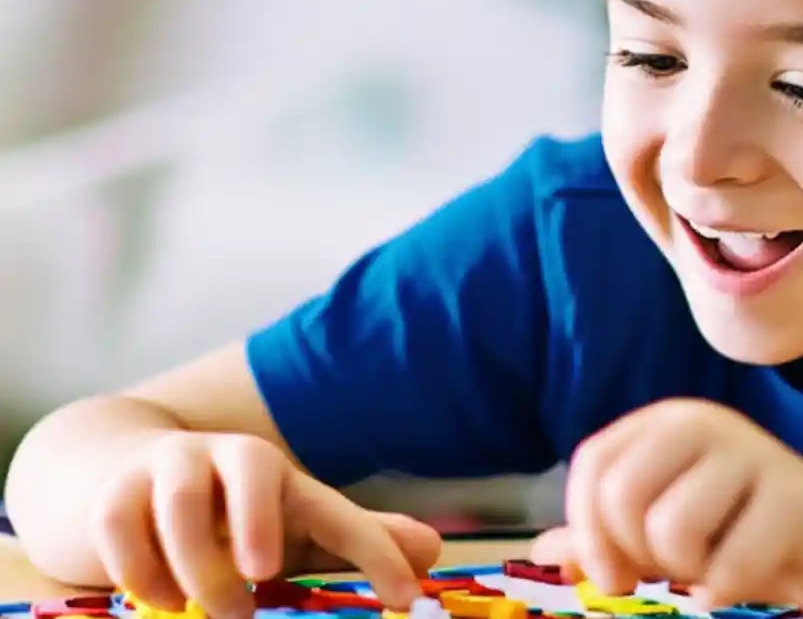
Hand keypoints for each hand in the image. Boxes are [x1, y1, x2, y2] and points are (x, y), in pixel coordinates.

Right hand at [90, 431, 439, 617]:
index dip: (376, 552)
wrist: (129, 475)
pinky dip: (138, 569)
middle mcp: (227, 458)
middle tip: (258, 582)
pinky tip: (159, 600)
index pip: (338, 509)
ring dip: (196, 561)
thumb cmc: (230, 512)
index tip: (405, 601)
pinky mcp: (112, 494)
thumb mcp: (294, 525)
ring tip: (208, 608)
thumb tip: (432, 552)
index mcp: (281, 474)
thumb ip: (357, 541)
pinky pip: (118, 525)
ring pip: (181, 500)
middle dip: (260, 523)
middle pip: (255, 469)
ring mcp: (166, 469)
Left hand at [549, 399, 802, 616]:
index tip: (614, 573)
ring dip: (691, 569)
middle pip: (621, 494)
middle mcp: (707, 424)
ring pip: (671, 529)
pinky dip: (732, 588)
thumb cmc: (757, 538)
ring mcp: (753, 455)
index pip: (593, 465)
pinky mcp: (795, 500)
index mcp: (671, 424)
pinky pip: (729, 563)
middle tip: (671, 571)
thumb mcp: (674, 535)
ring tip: (722, 563)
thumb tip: (543, 551)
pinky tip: (757, 577)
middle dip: (635, 553)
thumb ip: (609, 537)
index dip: (587, 528)